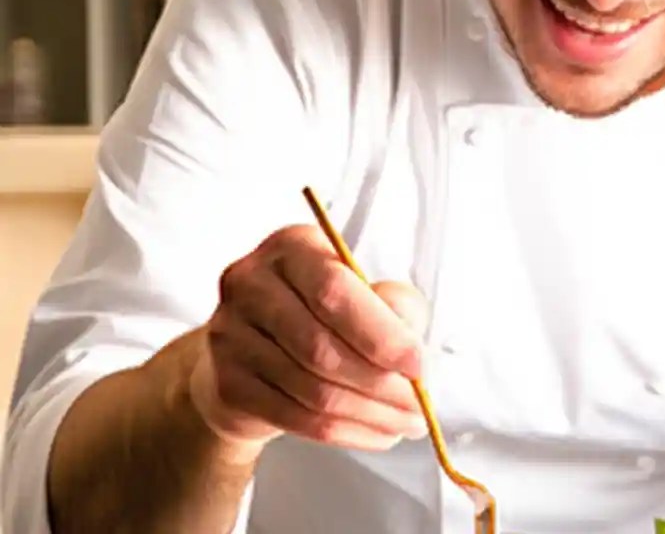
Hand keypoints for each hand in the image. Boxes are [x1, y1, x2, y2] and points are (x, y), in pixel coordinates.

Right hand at [190, 225, 428, 454]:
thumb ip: (393, 305)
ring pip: (313, 390)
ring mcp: (231, 335)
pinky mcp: (229, 384)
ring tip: (406, 422)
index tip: (418, 364)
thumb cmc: (320, 311)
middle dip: (381, 384)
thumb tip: (410, 349)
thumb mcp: (365, 291)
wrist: (254, 349)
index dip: (381, 334)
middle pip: (322, 347)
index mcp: (292, 248)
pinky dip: (347, 432)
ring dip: (371, 414)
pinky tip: (378, 433)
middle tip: (419, 405)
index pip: (334, 291)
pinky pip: (298, 419)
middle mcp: (251, 284)